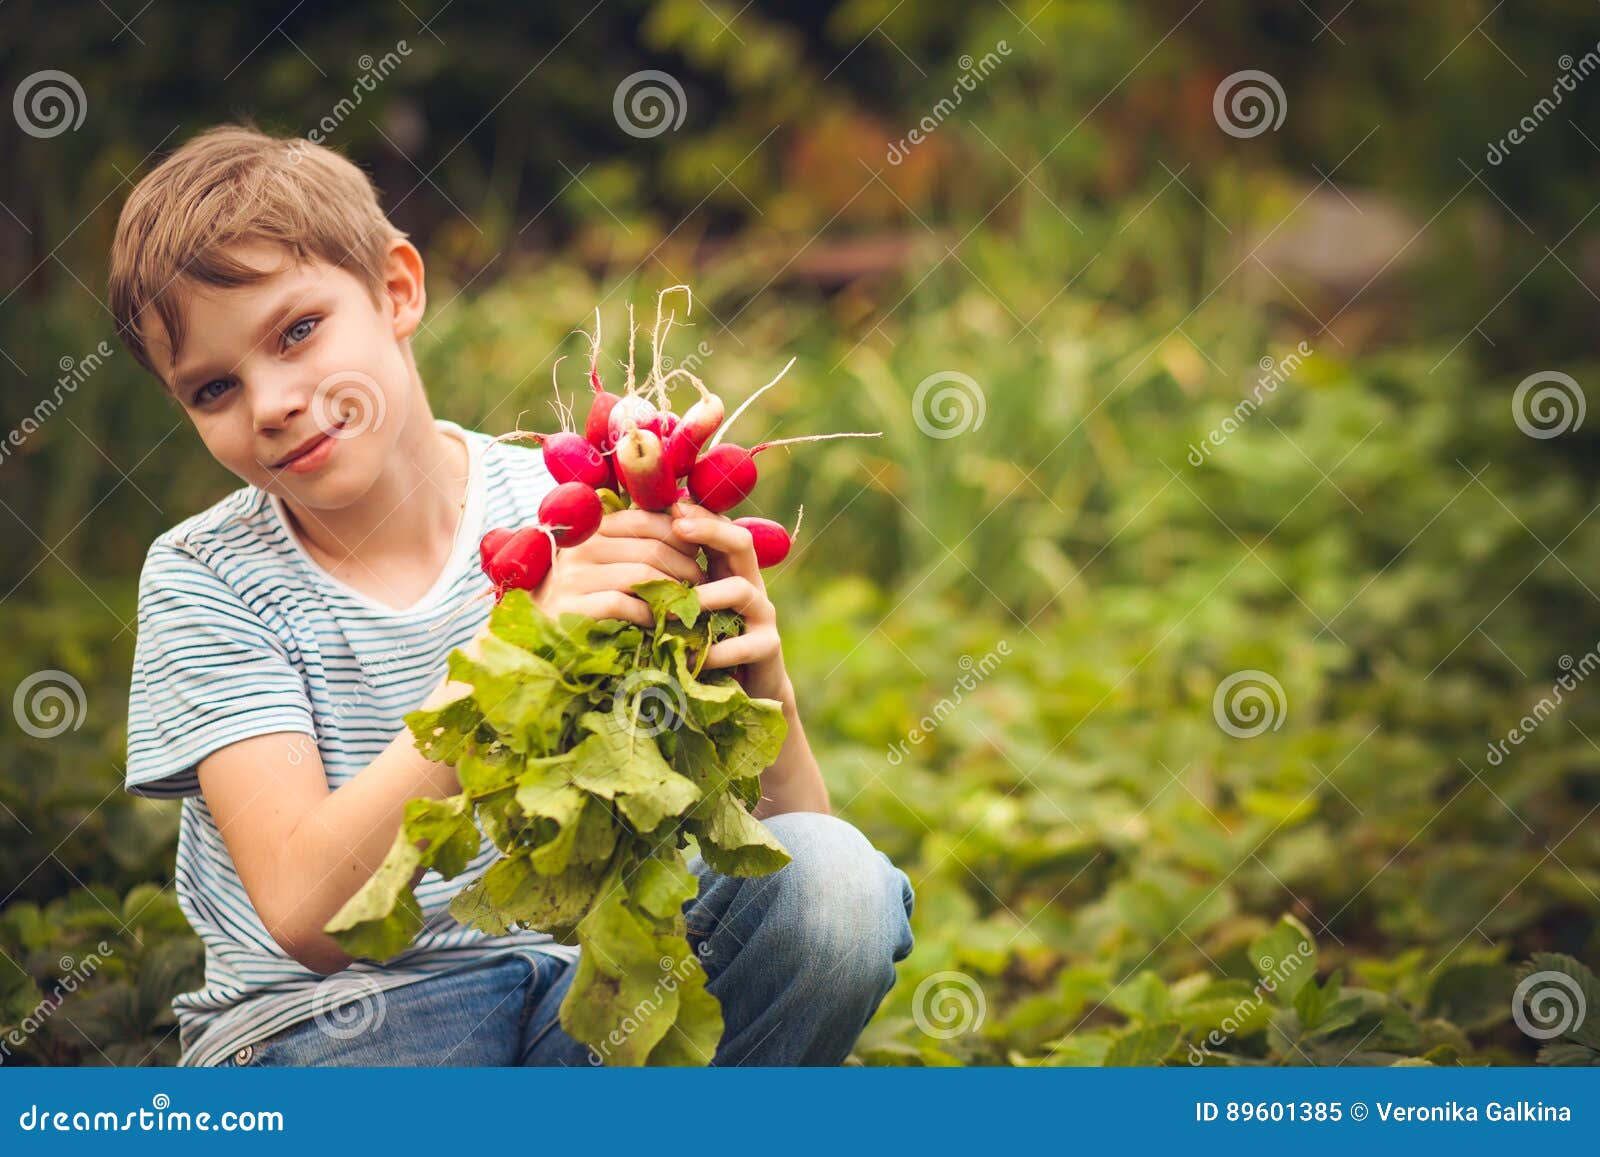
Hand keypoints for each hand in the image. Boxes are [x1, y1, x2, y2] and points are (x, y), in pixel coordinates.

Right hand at [534, 509, 704, 628]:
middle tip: (699, 584)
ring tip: (687, 604)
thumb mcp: (600, 564)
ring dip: (674, 590)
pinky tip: (657, 622)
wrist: (536, 637)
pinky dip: (649, 614)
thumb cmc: (579, 599)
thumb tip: (681, 524)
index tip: (697, 554)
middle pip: (651, 547)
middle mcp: (580, 548)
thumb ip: (632, 545)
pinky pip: (625, 604)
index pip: (644, 519)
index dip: (679, 535)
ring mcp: (573, 577)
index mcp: (590, 530)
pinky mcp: (572, 609)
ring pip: (643, 573)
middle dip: (686, 566)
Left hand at [669, 500, 790, 702]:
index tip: (672, 507)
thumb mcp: (687, 611)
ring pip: (741, 590)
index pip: (721, 529)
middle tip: (678, 530)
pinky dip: (716, 651)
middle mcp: (751, 586)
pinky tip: (690, 659)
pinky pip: (745, 644)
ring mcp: (762, 616)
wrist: (746, 692)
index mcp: (729, 572)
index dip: (700, 516)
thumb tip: (627, 552)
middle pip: (742, 544)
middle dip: (711, 532)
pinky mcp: (768, 648)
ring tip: (669, 611)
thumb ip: (670, 583)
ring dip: (704, 597)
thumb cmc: (704, 646)